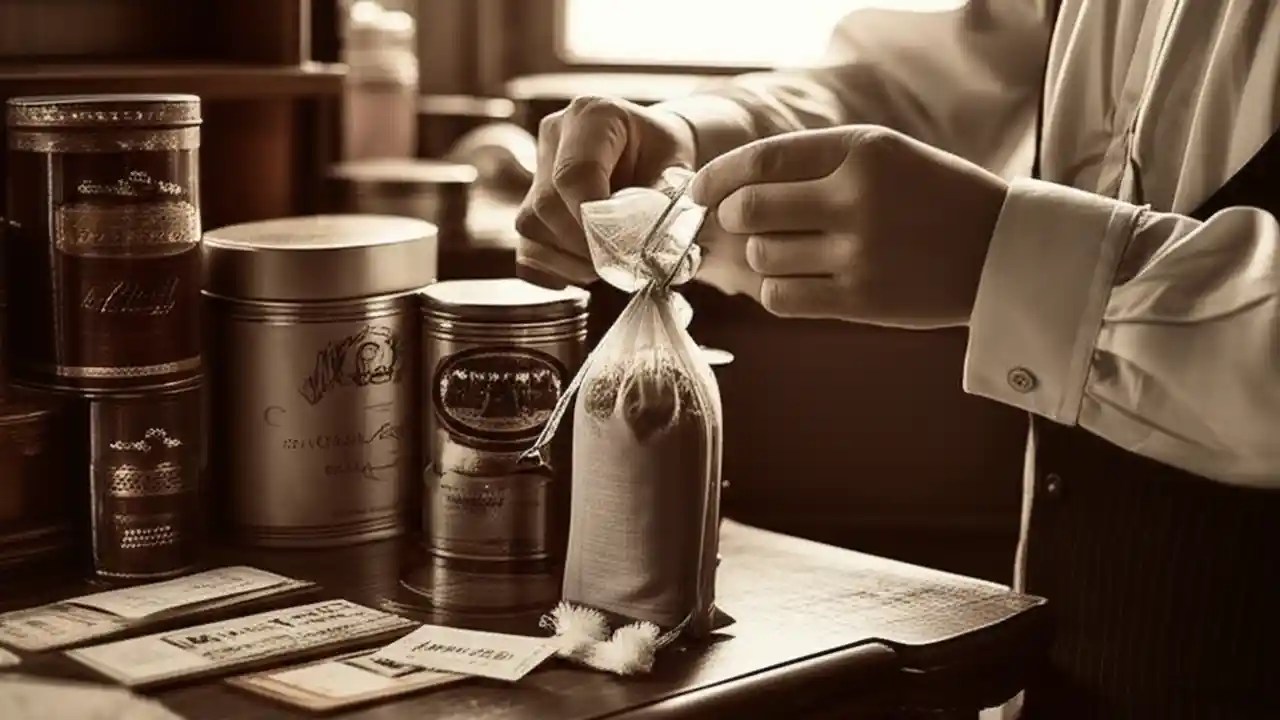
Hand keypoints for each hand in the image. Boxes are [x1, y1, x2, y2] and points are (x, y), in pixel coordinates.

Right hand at [514, 96, 696, 288]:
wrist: (650, 151)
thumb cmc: (664, 157)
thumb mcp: (676, 169)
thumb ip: (661, 203)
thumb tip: (644, 247)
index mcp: (593, 115)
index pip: (574, 174)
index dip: (593, 219)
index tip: (622, 246)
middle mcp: (554, 135)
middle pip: (547, 204)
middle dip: (585, 244)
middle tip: (621, 261)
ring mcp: (534, 169)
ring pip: (531, 227)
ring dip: (571, 259)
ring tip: (608, 261)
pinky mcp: (526, 203)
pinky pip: (525, 248)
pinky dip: (553, 268)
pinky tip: (583, 269)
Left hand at [690, 126, 1008, 327]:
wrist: (999, 251)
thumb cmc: (930, 197)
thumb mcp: (882, 154)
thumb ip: (811, 162)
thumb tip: (726, 189)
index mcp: (861, 150)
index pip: (761, 160)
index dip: (715, 177)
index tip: (696, 191)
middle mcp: (858, 198)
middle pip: (749, 210)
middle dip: (729, 219)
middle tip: (737, 225)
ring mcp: (860, 253)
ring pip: (761, 257)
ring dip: (760, 257)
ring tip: (791, 253)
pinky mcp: (861, 301)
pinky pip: (781, 298)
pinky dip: (776, 291)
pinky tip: (797, 282)